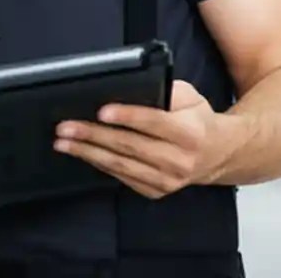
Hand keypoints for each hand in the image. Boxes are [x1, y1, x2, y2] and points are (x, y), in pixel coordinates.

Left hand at [54, 80, 224, 199]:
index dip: (127, 116)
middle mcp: (179, 160)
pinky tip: (82, 153)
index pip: (154, 122)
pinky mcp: (156, 191)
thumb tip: (134, 88)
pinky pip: (122, 177)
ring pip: (121, 165)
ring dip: (88, 153)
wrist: (217, 154)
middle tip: (66, 127)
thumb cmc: (196, 119)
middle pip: (130, 146)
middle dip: (93, 135)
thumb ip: (167, 91)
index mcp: (189, 133)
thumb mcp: (191, 97)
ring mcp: (167, 180)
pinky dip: (99, 164)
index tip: (101, 111)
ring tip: (63, 142)